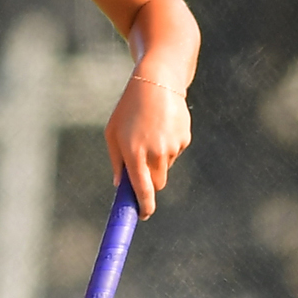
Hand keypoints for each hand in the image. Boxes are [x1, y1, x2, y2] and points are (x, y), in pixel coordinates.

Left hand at [106, 73, 191, 218]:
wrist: (156, 81)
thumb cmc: (128, 109)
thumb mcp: (113, 133)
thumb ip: (117, 162)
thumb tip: (121, 186)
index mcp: (134, 152)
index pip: (142, 189)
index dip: (144, 206)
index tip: (143, 215)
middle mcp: (155, 152)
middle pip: (157, 183)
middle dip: (150, 181)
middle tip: (142, 165)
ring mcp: (172, 146)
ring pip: (166, 167)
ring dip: (158, 160)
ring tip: (149, 133)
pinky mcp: (184, 139)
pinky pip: (175, 153)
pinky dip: (168, 146)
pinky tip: (162, 126)